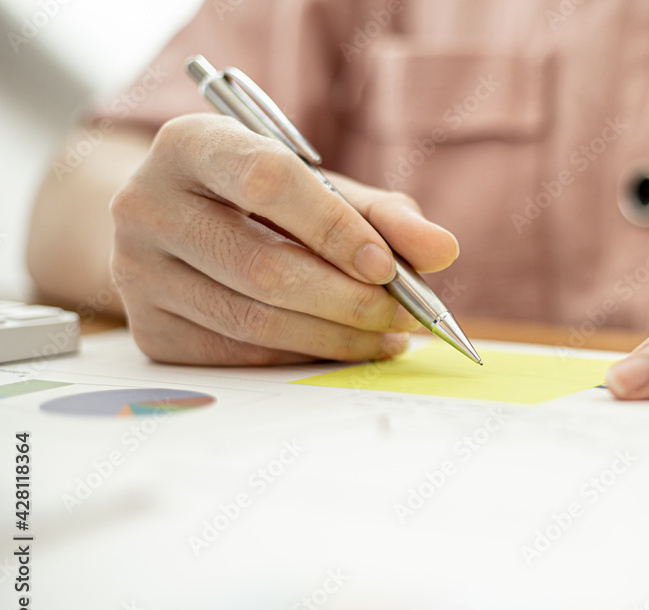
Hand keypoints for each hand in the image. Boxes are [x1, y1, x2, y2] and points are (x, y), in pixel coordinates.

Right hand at [110, 114, 458, 364]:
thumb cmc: (262, 201)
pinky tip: (346, 348)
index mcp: (189, 145)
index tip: (387, 266)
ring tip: (389, 335)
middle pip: (264, 267)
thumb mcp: (322, 188)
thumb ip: (384, 215)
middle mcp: (145, 205)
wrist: (179, 226)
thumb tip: (443, 252)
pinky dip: (304, 356)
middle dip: (350, 300)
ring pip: (255, 320)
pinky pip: (241, 355)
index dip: (335, 227)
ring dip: (337, 337)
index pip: (267, 181)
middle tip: (404, 315)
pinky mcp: (149, 330)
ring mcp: (137, 273)